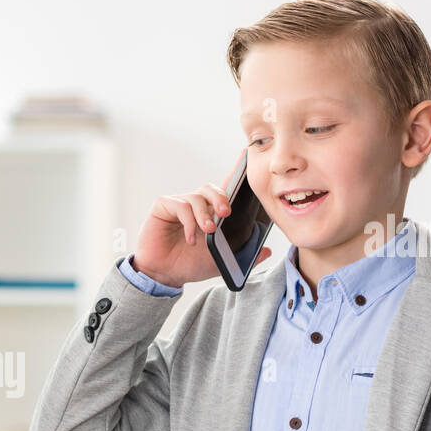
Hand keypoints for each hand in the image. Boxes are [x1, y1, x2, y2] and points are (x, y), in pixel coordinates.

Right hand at [133, 168, 272, 288]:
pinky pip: (180, 206)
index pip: (226, 188)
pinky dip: (188, 222)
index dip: (236, 170)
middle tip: (227, 212)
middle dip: (221, 197)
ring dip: (205, 214)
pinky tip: (190, 239)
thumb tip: (267, 251)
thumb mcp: (221, 262)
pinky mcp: (163, 206)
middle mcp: (195, 205)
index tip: (247, 154)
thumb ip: (242, 256)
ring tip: (209, 231)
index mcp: (210, 213)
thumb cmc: (189, 265)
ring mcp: (179, 204)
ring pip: (197, 197)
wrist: (164, 275)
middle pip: (211, 188)